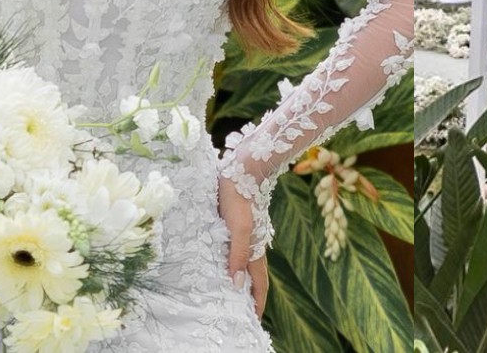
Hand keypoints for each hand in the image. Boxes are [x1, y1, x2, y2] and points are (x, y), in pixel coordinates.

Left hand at [218, 177, 269, 318]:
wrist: (245, 165)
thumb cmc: (239, 194)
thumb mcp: (238, 226)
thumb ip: (239, 254)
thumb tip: (238, 284)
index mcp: (256, 247)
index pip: (259, 283)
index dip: (258, 303)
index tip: (255, 321)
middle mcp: (255, 243)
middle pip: (255, 276)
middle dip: (252, 296)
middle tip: (244, 314)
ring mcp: (248, 233)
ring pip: (248, 263)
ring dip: (244, 280)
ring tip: (236, 294)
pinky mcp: (240, 223)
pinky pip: (240, 250)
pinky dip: (237, 263)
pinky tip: (227, 262)